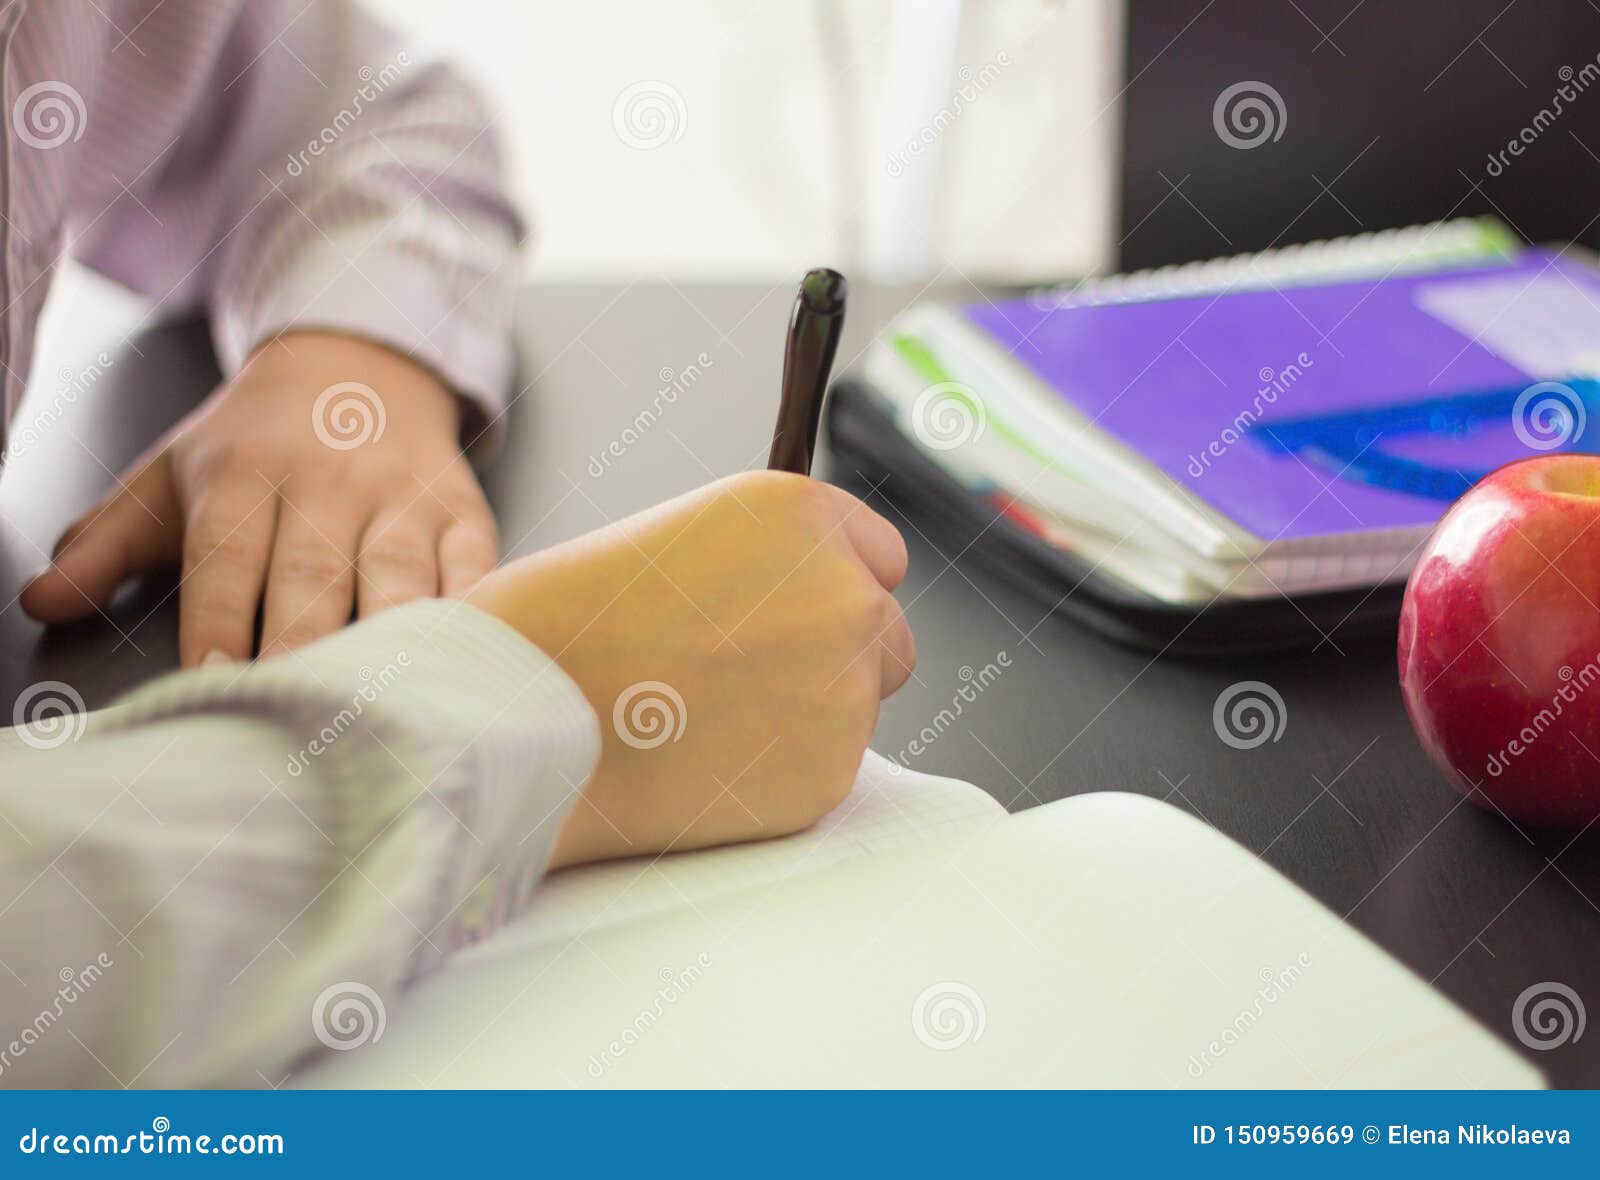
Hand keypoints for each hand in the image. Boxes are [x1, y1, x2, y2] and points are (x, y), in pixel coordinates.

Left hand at [21, 332, 498, 665]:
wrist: (357, 367)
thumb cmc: (255, 443)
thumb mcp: (168, 476)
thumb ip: (103, 544)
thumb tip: (39, 603)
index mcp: (244, 474)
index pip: (228, 558)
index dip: (220, 623)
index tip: (216, 682)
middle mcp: (328, 483)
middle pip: (315, 579)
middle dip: (306, 651)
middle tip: (299, 719)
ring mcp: (403, 499)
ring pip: (400, 581)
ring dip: (392, 646)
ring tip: (385, 707)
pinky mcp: (464, 514)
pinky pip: (475, 571)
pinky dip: (475, 618)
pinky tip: (467, 664)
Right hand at [465, 471, 915, 866]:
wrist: (519, 719)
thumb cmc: (562, 622)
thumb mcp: (676, 537)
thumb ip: (760, 560)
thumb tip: (796, 592)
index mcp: (800, 515)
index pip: (880, 554)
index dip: (832, 586)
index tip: (794, 614)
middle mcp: (843, 594)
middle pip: (884, 635)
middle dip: (835, 657)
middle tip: (744, 681)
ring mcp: (845, 690)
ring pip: (855, 709)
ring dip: (804, 718)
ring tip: (700, 722)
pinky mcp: (828, 775)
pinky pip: (821, 773)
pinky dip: (775, 778)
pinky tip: (701, 764)